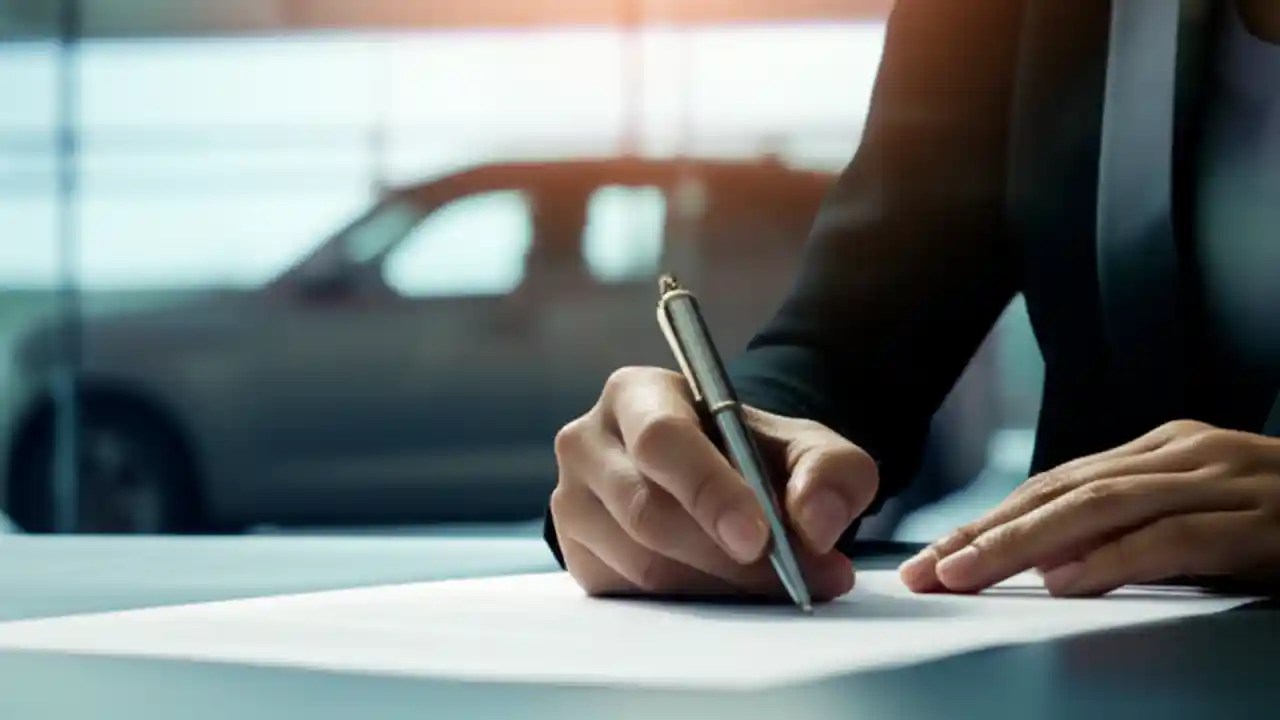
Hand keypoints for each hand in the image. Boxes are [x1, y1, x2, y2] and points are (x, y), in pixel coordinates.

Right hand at [551, 366, 878, 601]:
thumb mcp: (804, 446)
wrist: (714, 478)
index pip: (661, 441)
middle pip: (646, 511)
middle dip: (724, 554)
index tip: (758, 537)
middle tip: (791, 577)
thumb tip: (816, 525)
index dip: (709, 491)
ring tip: (776, 583)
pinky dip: (691, 603)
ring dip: (717, 584)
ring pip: (641, 563)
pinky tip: (729, 590)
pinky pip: (633, 596)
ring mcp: (572, 503)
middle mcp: (588, 443)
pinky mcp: (578, 557)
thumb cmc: (748, 454)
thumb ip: (829, 472)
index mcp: (636, 394)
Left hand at [900, 420, 1279, 595]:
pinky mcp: (1260, 521)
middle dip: (985, 532)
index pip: (1053, 485)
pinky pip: (1174, 538)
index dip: (987, 521)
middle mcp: (1183, 455)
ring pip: (1101, 506)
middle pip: (1061, 491)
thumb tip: (1051, 566)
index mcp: (1161, 450)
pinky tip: (1068, 581)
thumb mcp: (1196, 515)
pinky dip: (1115, 559)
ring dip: (1025, 543)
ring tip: (969, 571)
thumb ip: (1131, 529)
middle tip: (928, 569)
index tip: (933, 556)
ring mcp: (1223, 481)